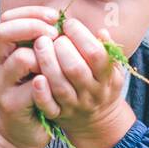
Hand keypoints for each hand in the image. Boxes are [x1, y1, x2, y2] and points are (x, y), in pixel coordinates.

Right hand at [0, 5, 63, 147]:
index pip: (8, 18)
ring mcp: (1, 84)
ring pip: (21, 58)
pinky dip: (49, 82)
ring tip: (56, 64)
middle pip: (4, 32)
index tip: (54, 16)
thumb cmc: (35, 88)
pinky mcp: (11, 104)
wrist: (22, 130)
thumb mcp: (35, 61)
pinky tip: (56, 83)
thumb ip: (41, 41)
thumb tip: (62, 18)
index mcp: (1, 49)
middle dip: (33, 27)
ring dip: (45, 56)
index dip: (31, 13)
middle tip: (55, 35)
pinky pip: (33, 86)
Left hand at [34, 17, 135, 147]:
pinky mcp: (58, 115)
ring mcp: (74, 105)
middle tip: (52, 35)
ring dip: (47, 63)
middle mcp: (91, 93)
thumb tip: (101, 32)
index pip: (96, 54)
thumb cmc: (102, 85)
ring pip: (59, 85)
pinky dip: (41, 93)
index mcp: (106, 78)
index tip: (69, 24)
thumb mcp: (112, 69)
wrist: (97, 122)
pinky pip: (48, 106)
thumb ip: (108, 51)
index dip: (81, 36)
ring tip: (40, 44)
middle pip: (76, 69)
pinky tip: (36, 78)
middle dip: (61, 48)